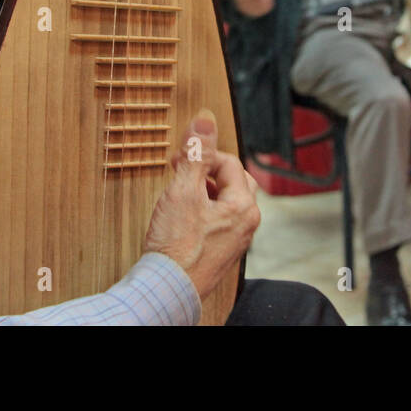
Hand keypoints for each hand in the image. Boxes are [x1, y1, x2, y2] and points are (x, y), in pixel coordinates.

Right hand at [143, 110, 259, 300]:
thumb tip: (205, 120)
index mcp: (243, 207)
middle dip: (208, 169)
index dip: (203, 154)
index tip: (179, 157)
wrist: (166, 290)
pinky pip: (217, 219)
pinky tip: (182, 214)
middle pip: (233, 180)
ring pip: (224, 200)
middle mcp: (245, 224)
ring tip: (179, 189)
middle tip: (183, 168)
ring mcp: (234, 240)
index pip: (229, 162)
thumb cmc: (176, 247)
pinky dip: (202, 208)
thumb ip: (196, 153)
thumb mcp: (183, 190)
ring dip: (204, 188)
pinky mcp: (220, 251)